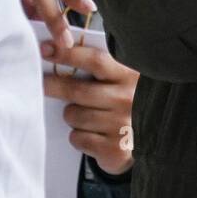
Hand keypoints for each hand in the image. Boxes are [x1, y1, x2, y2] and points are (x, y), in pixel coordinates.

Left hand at [40, 36, 138, 175]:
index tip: (46, 50)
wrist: (155, 140)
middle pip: (77, 90)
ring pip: (74, 115)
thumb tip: (61, 48)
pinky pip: (77, 138)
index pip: (95, 60)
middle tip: (41, 84)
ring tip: (85, 115)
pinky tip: (92, 133)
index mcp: (131, 76)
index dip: (68, 54)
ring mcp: (122, 125)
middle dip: (53, 86)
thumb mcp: (124, 80)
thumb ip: (101, 66)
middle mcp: (129, 99)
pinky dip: (78, 136)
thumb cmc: (129, 104)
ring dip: (71, 115)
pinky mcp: (114, 149)